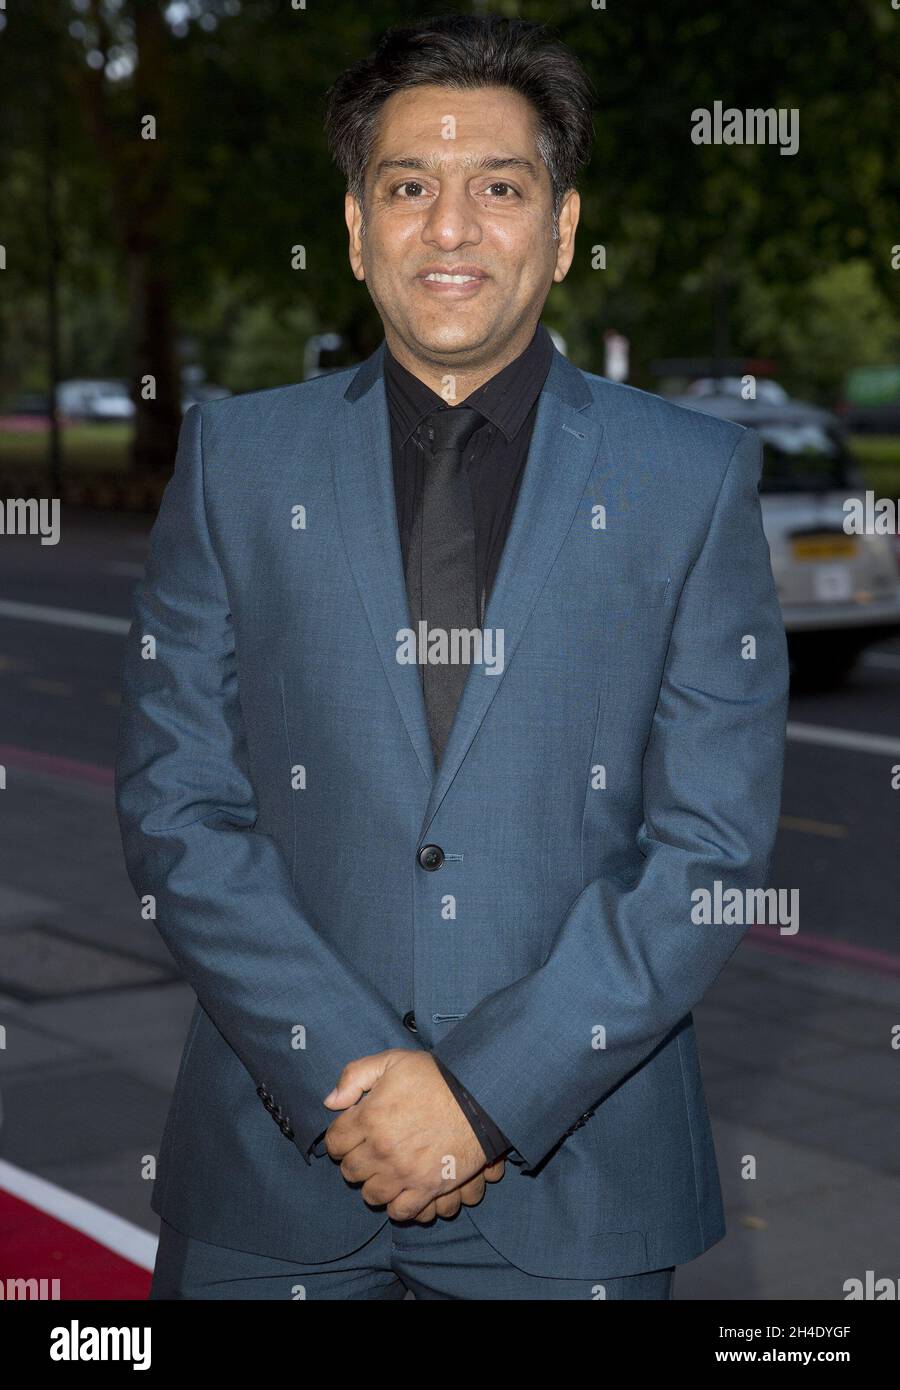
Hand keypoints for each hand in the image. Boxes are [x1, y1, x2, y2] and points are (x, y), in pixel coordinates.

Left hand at [323, 1049, 504, 1221]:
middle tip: (368, 1151)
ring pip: (371, 1194)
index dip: (339, 1138)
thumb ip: (355, 1076)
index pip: (334, 1142)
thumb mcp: (392, 1061)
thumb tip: (331, 1102)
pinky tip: (402, 1190)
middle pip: (350, 1171)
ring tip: (384, 1171)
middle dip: (354, 1160)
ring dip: (373, 1184)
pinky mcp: (427, 1188)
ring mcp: (405, 1172)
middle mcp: (382, 1149)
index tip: (350, 1134)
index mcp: (370, 1117)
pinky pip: (400, 1211)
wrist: (479, 1095)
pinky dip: (397, 1205)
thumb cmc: (436, 1076)